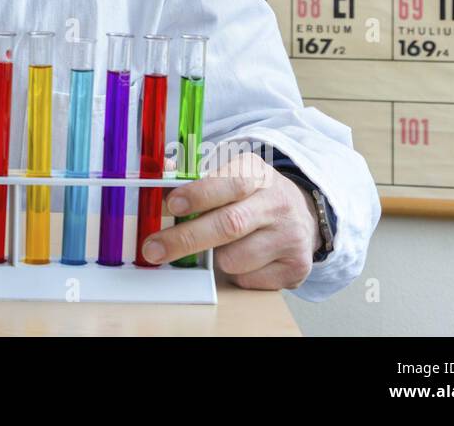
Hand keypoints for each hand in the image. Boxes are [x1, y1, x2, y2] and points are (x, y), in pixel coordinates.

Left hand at [139, 150, 319, 290]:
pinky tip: (244, 259)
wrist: (299, 216)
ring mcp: (290, 237)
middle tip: (153, 249)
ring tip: (221, 246)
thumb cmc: (249, 196)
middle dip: (185, 239)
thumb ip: (193, 178)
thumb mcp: (227, 175)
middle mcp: (278, 203)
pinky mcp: (296, 267)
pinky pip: (247, 280)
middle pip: (229, 224)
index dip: (198, 195)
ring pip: (235, 258)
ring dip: (215, 258)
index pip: (229, 183)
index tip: (171, 205)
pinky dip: (235, 273)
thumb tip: (159, 176)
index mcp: (257, 173)